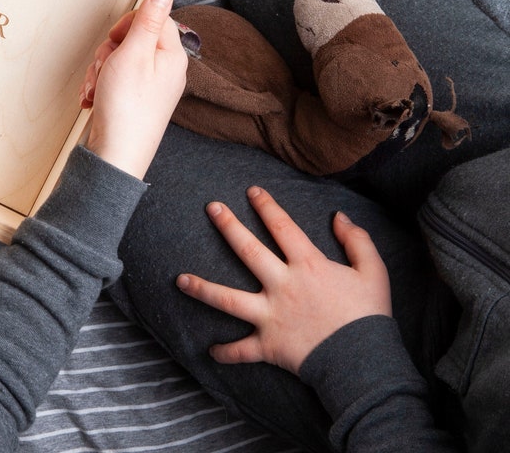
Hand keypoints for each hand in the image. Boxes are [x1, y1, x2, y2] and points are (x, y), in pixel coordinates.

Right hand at [80, 0, 188, 178]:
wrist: (116, 155)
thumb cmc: (126, 108)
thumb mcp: (134, 53)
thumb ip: (148, 20)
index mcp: (172, 56)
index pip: (155, 19)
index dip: (129, 25)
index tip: (116, 38)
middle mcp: (165, 71)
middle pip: (132, 39)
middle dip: (109, 51)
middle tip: (107, 67)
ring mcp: (149, 87)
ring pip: (118, 59)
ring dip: (101, 70)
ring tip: (99, 88)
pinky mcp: (134, 100)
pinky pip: (114, 79)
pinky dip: (100, 86)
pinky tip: (95, 98)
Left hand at [176, 187, 391, 374]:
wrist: (365, 363)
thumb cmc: (369, 317)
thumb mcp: (374, 272)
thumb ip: (358, 241)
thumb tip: (339, 216)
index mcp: (307, 266)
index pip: (282, 227)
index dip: (267, 206)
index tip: (252, 191)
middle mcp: (282, 286)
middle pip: (247, 250)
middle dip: (227, 225)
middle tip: (211, 208)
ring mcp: (271, 316)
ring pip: (228, 299)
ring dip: (202, 289)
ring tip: (179, 279)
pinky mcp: (268, 345)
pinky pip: (242, 350)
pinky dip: (226, 352)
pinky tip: (210, 351)